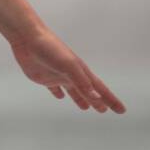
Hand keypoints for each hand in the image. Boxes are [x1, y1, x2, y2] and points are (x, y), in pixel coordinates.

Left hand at [8, 27, 125, 113]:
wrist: (28, 38)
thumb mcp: (68, 65)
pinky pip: (53, 88)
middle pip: (88, 91)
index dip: (110, 100)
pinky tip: (60, 97)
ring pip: (72, 90)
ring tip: (86, 108)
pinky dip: (58, 93)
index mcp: (81, 71)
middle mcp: (71, 74)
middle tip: (105, 111)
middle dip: (98, 101)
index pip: (99, 89)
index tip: (121, 110)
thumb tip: (96, 97)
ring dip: (80, 99)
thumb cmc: (50, 49)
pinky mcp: (43, 76)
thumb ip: (81, 81)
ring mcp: (58, 75)